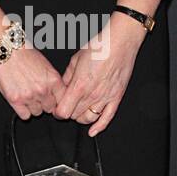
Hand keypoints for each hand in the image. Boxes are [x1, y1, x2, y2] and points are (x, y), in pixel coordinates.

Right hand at [0, 43, 68, 118]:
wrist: (5, 49)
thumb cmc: (23, 53)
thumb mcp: (45, 64)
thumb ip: (52, 81)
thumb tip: (56, 93)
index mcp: (53, 80)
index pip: (62, 100)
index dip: (57, 100)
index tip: (53, 100)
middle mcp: (43, 90)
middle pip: (50, 108)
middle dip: (44, 103)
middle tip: (37, 95)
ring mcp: (29, 96)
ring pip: (37, 112)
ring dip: (33, 106)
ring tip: (26, 95)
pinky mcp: (15, 100)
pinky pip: (25, 115)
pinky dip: (23, 110)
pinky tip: (21, 100)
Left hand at [53, 12, 145, 135]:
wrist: (120, 43)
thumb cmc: (99, 47)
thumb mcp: (75, 59)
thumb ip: (67, 77)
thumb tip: (62, 87)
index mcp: (79, 85)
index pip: (63, 112)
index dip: (57, 111)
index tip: (56, 107)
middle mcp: (91, 95)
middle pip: (74, 116)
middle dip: (68, 112)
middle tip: (68, 105)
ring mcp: (105, 98)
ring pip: (88, 119)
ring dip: (80, 118)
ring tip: (78, 110)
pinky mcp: (116, 98)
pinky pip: (107, 118)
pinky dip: (98, 128)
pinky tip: (92, 132)